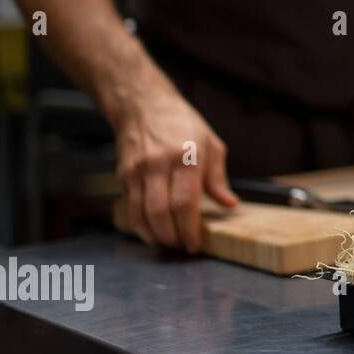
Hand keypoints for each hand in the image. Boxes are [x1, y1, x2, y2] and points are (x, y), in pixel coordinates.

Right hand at [113, 83, 236, 252]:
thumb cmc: (183, 124)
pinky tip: (152, 232)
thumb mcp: (211, 145)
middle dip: (172, 237)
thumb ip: (218, 178)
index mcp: (186, 156)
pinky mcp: (123, 174)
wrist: (143, 105)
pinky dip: (140, 225)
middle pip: (161, 212)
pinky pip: (130, 207)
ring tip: (169, 243)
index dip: (189, 229)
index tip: (195, 245)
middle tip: (182, 248)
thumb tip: (229, 204)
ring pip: (142, 213)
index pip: (185, 202)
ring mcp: (138, 169)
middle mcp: (159, 164)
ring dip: (155, 235)